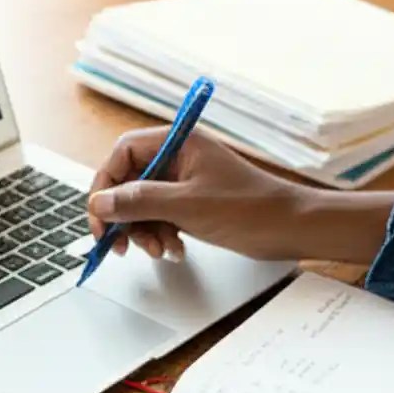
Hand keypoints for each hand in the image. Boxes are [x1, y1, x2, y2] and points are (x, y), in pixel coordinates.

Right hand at [87, 127, 393, 263]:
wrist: (292, 228)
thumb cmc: (251, 209)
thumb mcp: (187, 206)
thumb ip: (139, 202)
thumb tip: (101, 202)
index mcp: (178, 143)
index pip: (123, 154)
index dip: (106, 184)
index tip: (101, 215)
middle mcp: (178, 157)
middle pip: (128, 180)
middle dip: (122, 214)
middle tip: (118, 243)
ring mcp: (184, 181)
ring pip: (142, 203)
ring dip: (141, 229)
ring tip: (157, 249)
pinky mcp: (191, 203)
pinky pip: (160, 216)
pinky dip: (159, 234)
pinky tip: (172, 250)